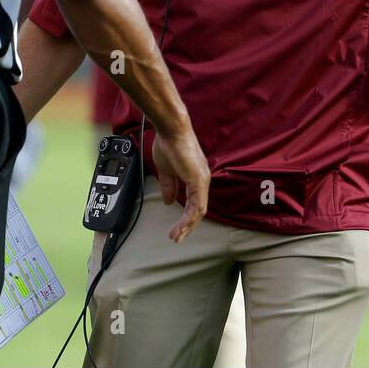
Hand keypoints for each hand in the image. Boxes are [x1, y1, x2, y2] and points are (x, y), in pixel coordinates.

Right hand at [151, 126, 209, 243]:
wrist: (171, 130)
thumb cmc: (169, 144)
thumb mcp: (166, 171)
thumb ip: (169, 186)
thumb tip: (170, 201)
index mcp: (196, 178)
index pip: (194, 204)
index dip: (186, 218)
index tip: (176, 229)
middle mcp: (202, 180)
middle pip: (199, 210)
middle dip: (187, 226)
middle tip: (176, 237)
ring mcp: (202, 180)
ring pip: (199, 211)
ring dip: (187, 226)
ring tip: (176, 236)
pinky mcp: (198, 180)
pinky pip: (197, 204)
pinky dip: (189, 218)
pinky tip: (182, 226)